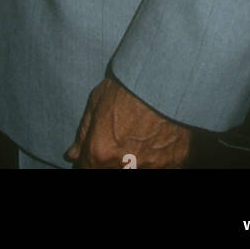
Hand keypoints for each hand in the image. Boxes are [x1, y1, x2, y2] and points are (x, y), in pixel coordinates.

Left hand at [65, 77, 191, 168]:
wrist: (169, 77)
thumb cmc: (131, 83)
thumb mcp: (98, 100)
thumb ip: (84, 133)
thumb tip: (73, 154)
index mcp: (101, 151)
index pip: (86, 169)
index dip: (88, 160)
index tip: (94, 152)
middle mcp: (125, 165)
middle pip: (110, 171)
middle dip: (110, 160)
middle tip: (121, 137)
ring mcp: (151, 167)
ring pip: (136, 169)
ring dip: (135, 159)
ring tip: (141, 134)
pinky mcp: (175, 163)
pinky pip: (161, 167)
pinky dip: (157, 158)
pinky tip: (158, 139)